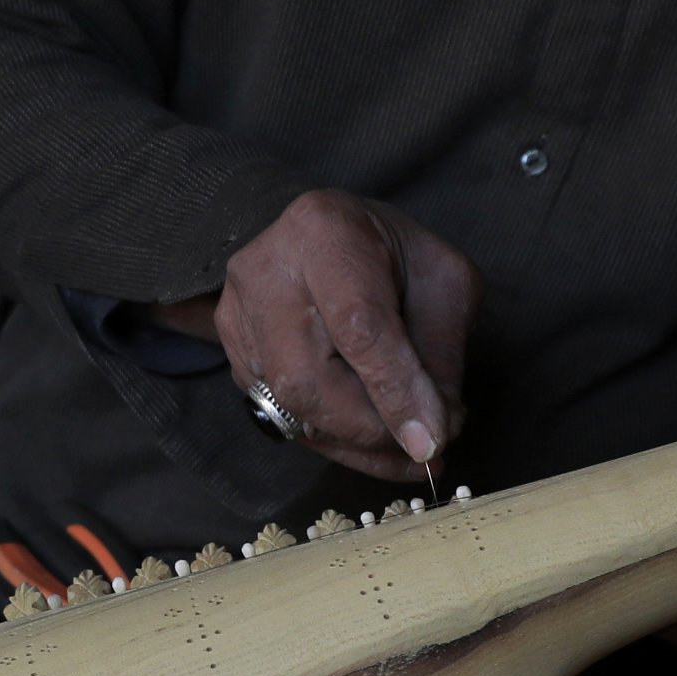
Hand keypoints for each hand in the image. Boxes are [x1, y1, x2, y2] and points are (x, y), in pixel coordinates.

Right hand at [148, 189, 476, 484]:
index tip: (431, 439)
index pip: (358, 325)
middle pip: (306, 378)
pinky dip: (331, 437)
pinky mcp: (231, 348)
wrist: (333, 239)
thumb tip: (435, 430)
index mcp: (326, 231)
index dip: (395, 391)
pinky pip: (277, 413)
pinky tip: (364, 430)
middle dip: (370, 428)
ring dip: (353, 441)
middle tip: (421, 444)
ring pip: (288, 405)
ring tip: (400, 443)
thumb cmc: (395, 255)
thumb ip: (440, 353)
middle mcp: (266, 269)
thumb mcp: (445, 283)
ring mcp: (239, 311)